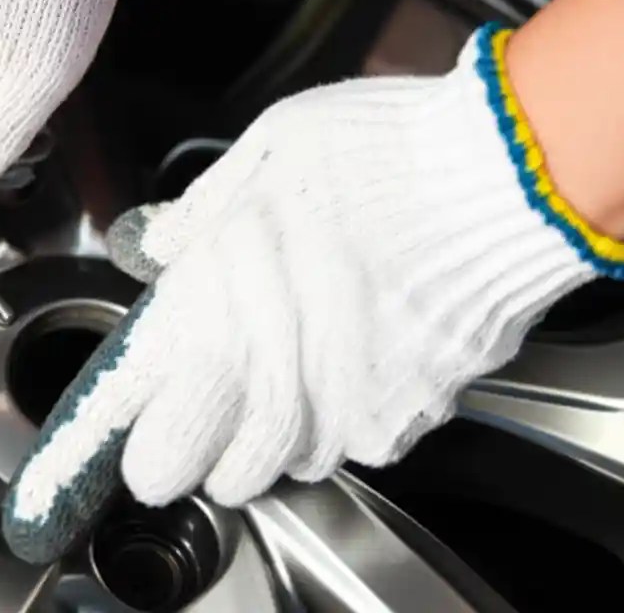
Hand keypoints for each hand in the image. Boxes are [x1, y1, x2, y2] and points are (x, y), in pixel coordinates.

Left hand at [0, 24, 623, 563]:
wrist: (507, 177)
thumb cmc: (383, 153)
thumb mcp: (269, 151)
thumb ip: (199, 213)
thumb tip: (156, 243)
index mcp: (223, 310)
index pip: (141, 405)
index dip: (118, 426)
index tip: (116, 432)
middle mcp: (277, 380)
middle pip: (204, 471)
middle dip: (192, 451)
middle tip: (199, 416)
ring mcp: (345, 411)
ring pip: (282, 464)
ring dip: (271, 436)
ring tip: (291, 369)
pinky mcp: (405, 422)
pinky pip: (352, 446)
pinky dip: (339, 422)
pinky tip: (354, 362)